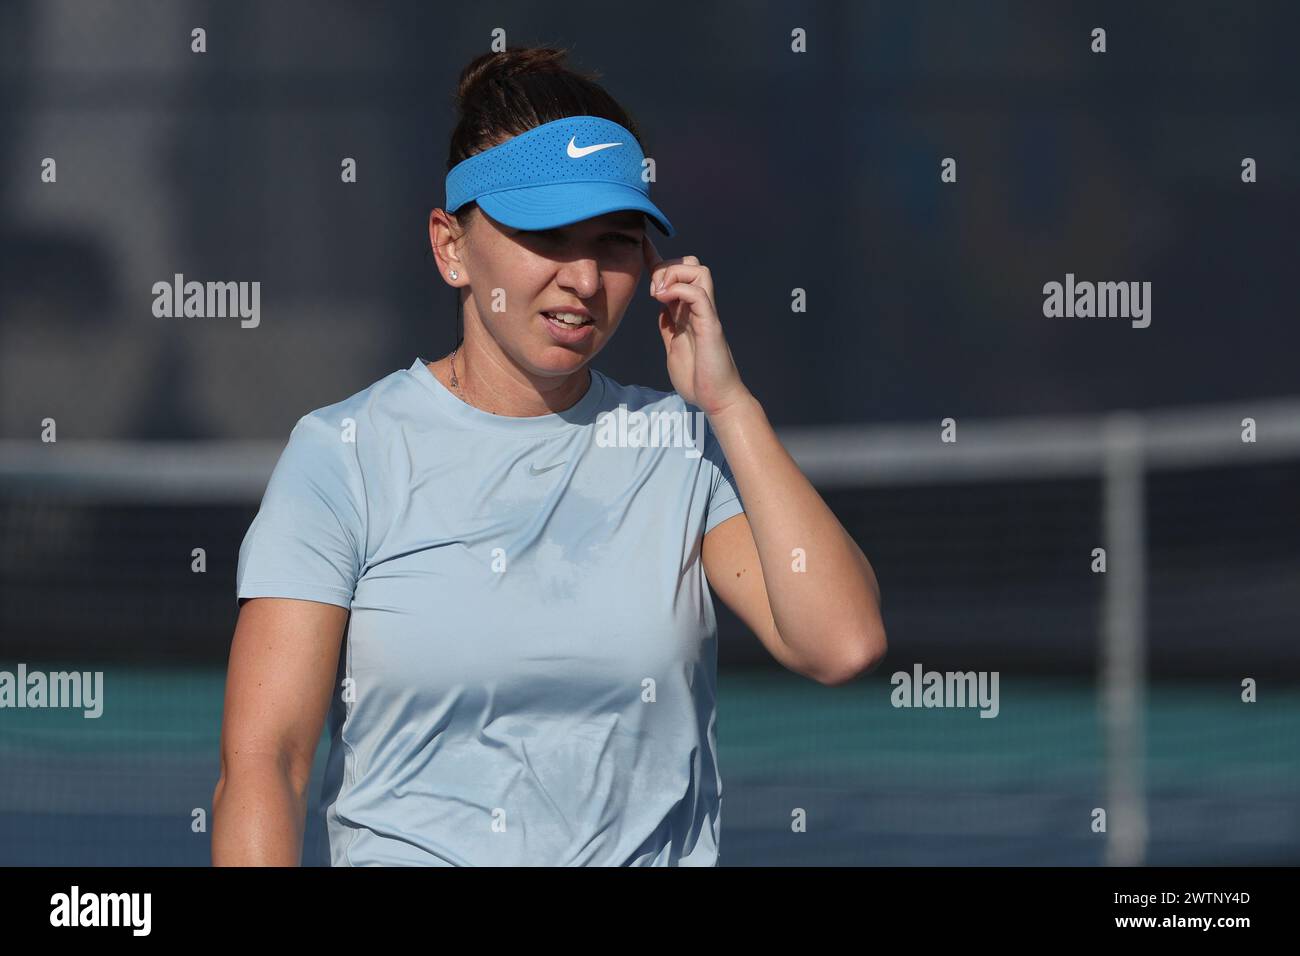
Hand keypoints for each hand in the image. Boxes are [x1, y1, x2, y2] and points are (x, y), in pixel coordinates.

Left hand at [642, 234, 750, 418]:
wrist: (716, 399)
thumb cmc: (698, 378)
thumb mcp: (673, 348)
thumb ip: (669, 328)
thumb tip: (662, 310)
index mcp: (689, 312)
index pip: (676, 276)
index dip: (657, 260)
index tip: (641, 249)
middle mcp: (699, 308)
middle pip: (691, 263)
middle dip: (666, 267)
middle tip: (652, 292)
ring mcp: (706, 314)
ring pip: (698, 269)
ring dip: (673, 274)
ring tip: (658, 295)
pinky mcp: (711, 324)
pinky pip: (698, 293)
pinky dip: (678, 289)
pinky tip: (664, 301)